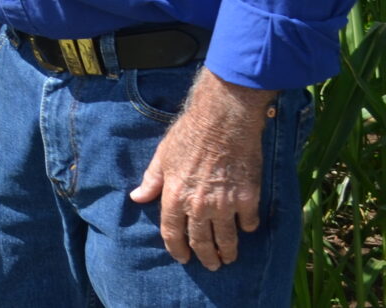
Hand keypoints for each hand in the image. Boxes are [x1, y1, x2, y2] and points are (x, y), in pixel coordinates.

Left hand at [129, 71, 272, 269]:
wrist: (223, 121)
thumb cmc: (189, 134)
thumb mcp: (162, 156)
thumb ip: (152, 180)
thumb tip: (137, 197)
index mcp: (175, 196)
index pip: (172, 232)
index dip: (176, 248)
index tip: (182, 257)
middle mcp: (199, 206)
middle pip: (201, 241)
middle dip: (205, 256)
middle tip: (210, 264)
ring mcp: (225, 204)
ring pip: (227, 238)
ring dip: (227, 251)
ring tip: (228, 257)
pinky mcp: (248, 198)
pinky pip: (248, 222)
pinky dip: (247, 227)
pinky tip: (246, 228)